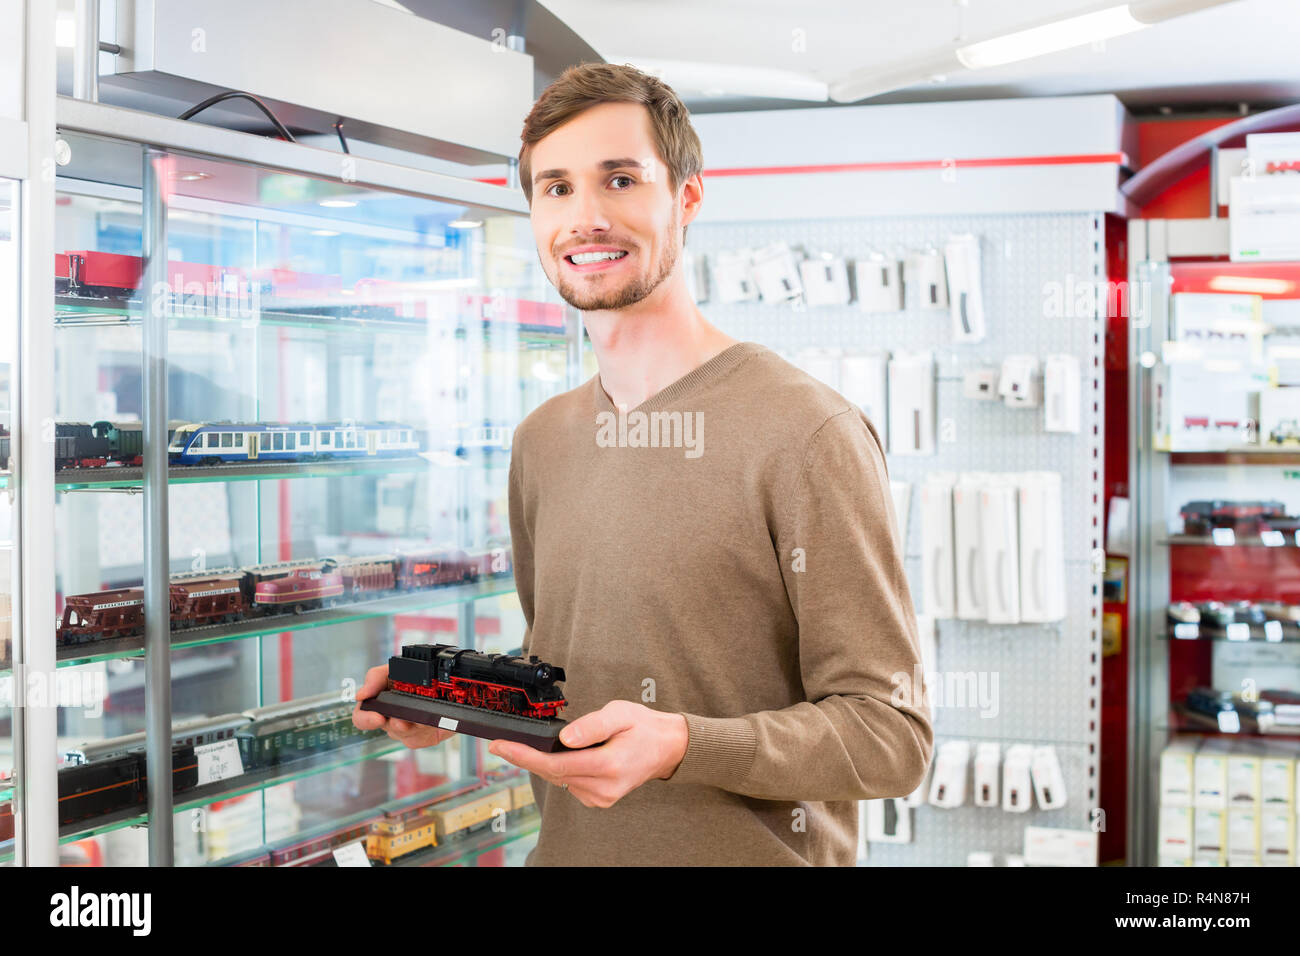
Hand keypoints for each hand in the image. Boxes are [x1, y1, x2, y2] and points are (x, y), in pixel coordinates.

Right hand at [351, 664, 454, 749]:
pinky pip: (424, 738)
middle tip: (403, 721)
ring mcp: (407, 730)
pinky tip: (435, 719)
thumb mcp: (394, 668)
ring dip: (416, 723)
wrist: (446, 681)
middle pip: (388, 729)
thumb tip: (361, 694)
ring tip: (424, 714)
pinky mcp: (424, 738)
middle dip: (396, 724)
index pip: (361, 717)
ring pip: (407, 734)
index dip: (366, 720)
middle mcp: (390, 719)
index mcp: (379, 703)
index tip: (377, 717)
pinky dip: (430, 727)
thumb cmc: (417, 674)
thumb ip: (375, 677)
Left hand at [486, 700, 687, 808]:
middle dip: (527, 757)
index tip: (500, 746)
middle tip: (503, 743)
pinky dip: (564, 769)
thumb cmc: (644, 728)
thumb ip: (591, 725)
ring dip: (549, 762)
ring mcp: (602, 797)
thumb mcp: (619, 713)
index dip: (523, 756)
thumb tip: (564, 738)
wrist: (667, 748)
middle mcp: (603, 787)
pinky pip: (570, 783)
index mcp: (608, 765)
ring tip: (555, 743)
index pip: (555, 764)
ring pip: (560, 779)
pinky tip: (572, 756)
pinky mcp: (600, 799)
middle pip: (552, 773)